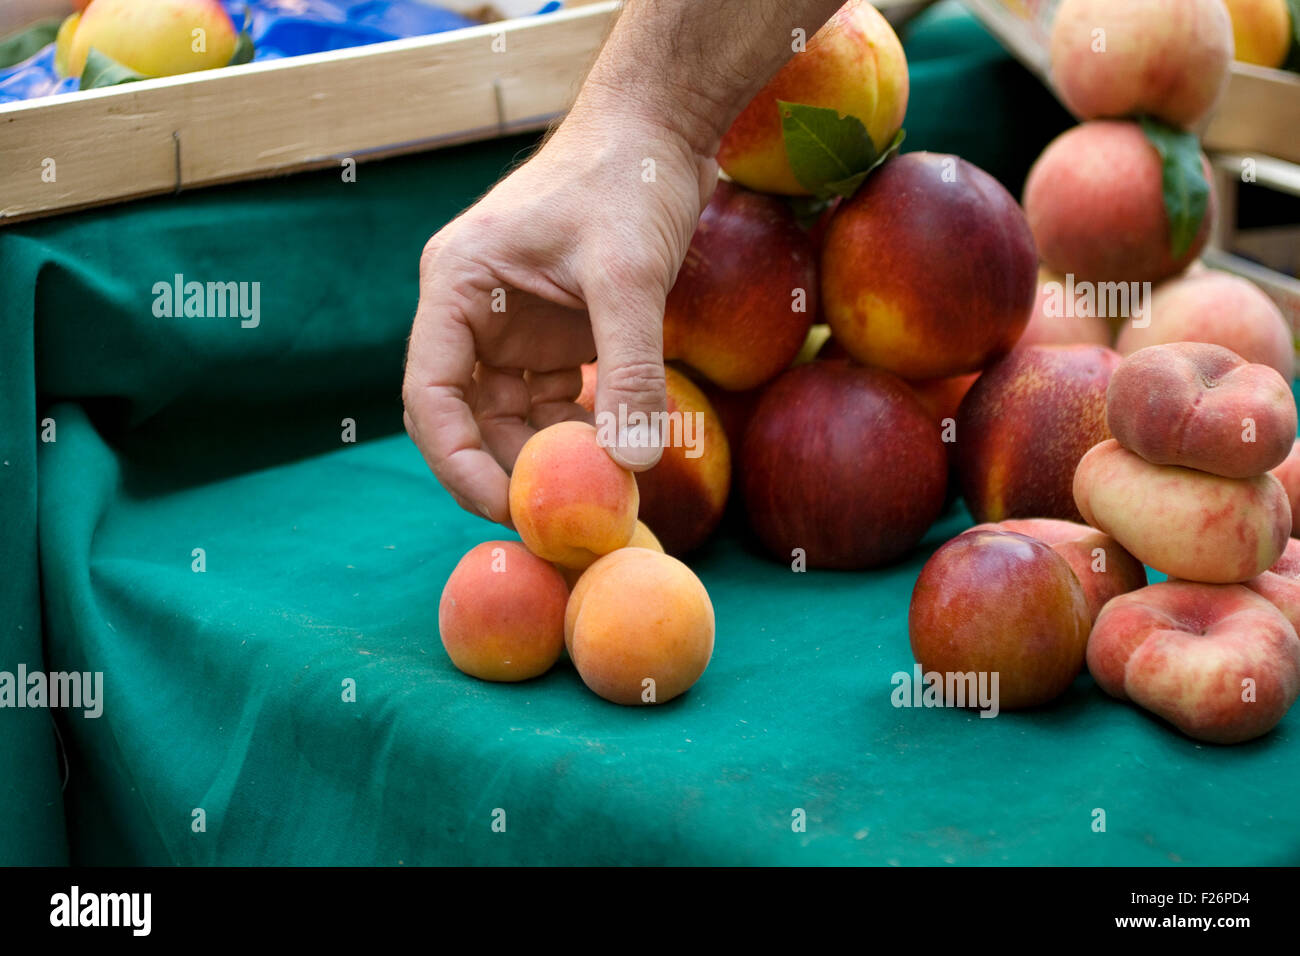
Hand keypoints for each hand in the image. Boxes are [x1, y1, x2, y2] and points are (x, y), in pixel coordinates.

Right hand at [402, 103, 716, 523]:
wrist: (658, 131)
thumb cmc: (626, 178)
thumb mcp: (628, 275)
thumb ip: (630, 372)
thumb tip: (631, 464)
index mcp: (457, 287)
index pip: (431, 394)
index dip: (457, 462)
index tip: (503, 508)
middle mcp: (472, 314)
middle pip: (469, 418)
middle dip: (510, 470)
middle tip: (562, 520)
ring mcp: (511, 328)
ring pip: (512, 419)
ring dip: (550, 457)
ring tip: (601, 489)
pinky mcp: (551, 336)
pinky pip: (552, 404)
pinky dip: (579, 432)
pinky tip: (617, 451)